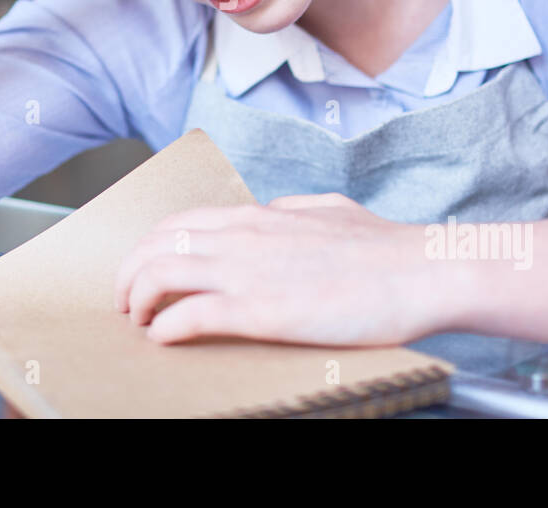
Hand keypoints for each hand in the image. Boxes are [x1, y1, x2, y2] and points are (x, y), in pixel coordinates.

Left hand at [113, 193, 456, 346]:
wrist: (422, 270)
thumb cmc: (385, 248)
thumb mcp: (329, 210)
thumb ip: (293, 210)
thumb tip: (274, 210)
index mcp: (259, 216)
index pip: (178, 223)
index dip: (149, 249)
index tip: (143, 271)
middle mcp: (243, 236)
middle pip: (155, 246)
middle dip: (128, 275)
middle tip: (126, 302)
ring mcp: (248, 271)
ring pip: (159, 274)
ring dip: (137, 301)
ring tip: (137, 322)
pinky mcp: (260, 310)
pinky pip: (189, 315)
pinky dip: (165, 327)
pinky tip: (162, 338)